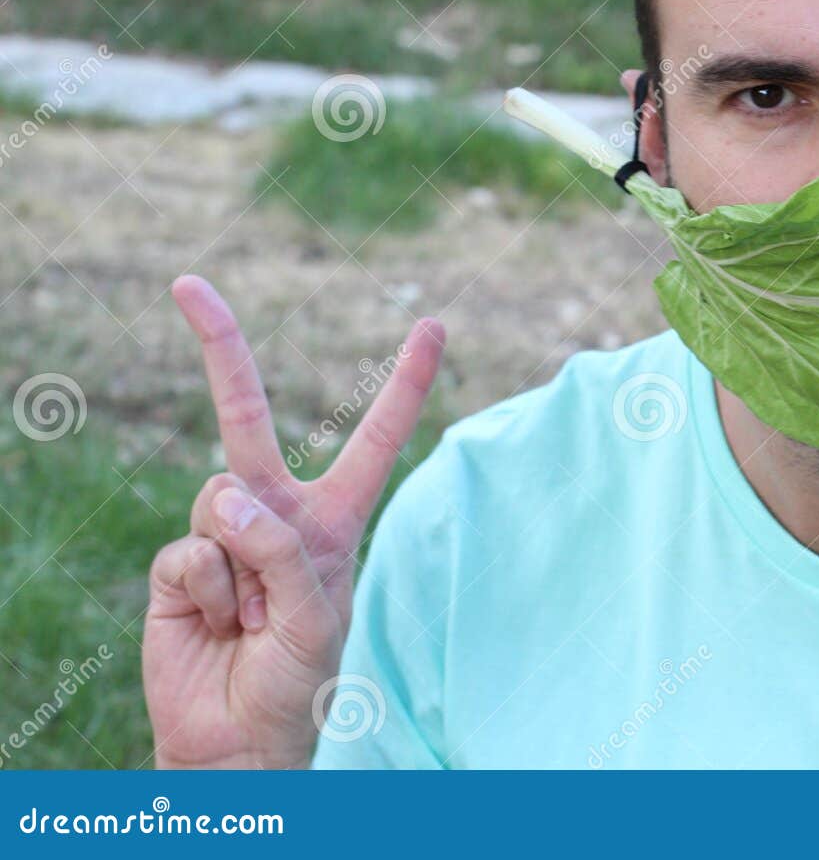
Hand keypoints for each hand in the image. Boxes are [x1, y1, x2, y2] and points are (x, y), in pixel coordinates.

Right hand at [142, 275, 444, 768]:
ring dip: (242, 568)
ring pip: (221, 498)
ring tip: (253, 619)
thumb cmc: (299, 681)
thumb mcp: (317, 616)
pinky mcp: (179, 564)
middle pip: (243, 417)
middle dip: (218, 346)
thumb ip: (283, 553)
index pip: (376, 437)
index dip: (405, 382)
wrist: (237, 740)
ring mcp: (222, 533)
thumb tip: (230, 502)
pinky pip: (190, 550)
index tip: (433, 323)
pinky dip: (207, 592)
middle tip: (188, 284)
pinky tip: (218, 625)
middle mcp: (275, 513)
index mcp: (332, 518)